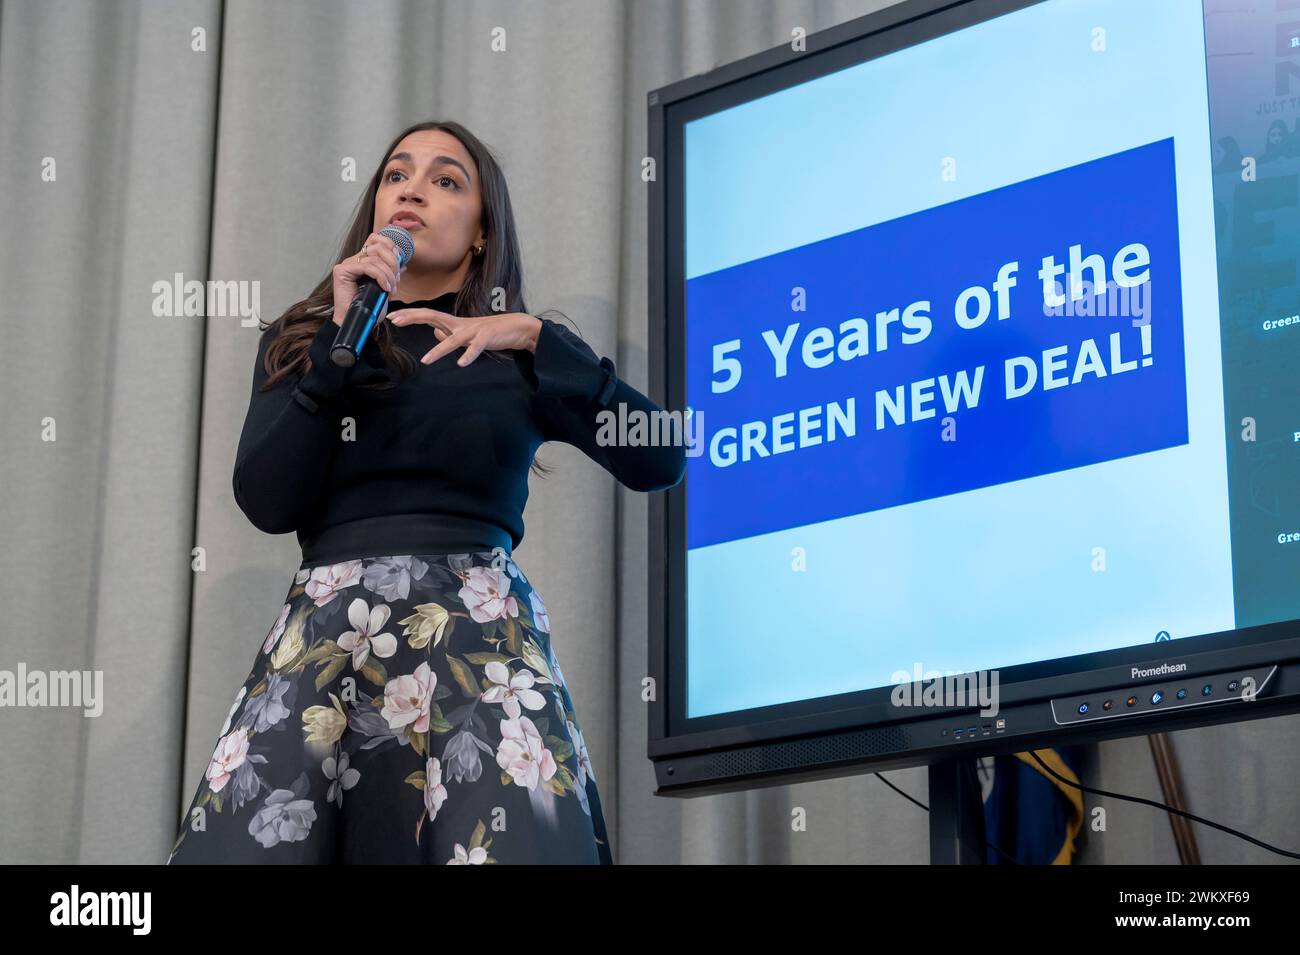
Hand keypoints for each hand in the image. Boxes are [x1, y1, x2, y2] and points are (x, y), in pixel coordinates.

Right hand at [330, 232, 405, 326]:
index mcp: (363, 260)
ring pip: (375, 259)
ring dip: (389, 275)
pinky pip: (368, 267)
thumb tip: (403, 263)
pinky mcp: (342, 271)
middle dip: (393, 262)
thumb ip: (391, 274)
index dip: (391, 246)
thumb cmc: (370, 308)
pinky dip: (381, 277)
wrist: (358, 323)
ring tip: (391, 289)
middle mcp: (354, 260)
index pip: (376, 240)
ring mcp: (347, 264)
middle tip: (397, 280)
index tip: (401, 262)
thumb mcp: (386, 288)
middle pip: (378, 246)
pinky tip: (385, 289)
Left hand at [387, 308, 542, 365]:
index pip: (428, 315)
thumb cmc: (490, 331)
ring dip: (439, 350)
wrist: (515, 328)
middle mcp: (460, 324)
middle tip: (395, 320)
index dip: (410, 315)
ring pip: (453, 339)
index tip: (392, 316)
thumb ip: (449, 333)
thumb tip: (434, 332)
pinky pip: (476, 348)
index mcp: (454, 323)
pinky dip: (469, 355)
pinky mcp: (486, 338)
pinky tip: (462, 363)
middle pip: (433, 317)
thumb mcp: (466, 334)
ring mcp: (473, 330)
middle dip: (413, 318)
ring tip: (426, 361)